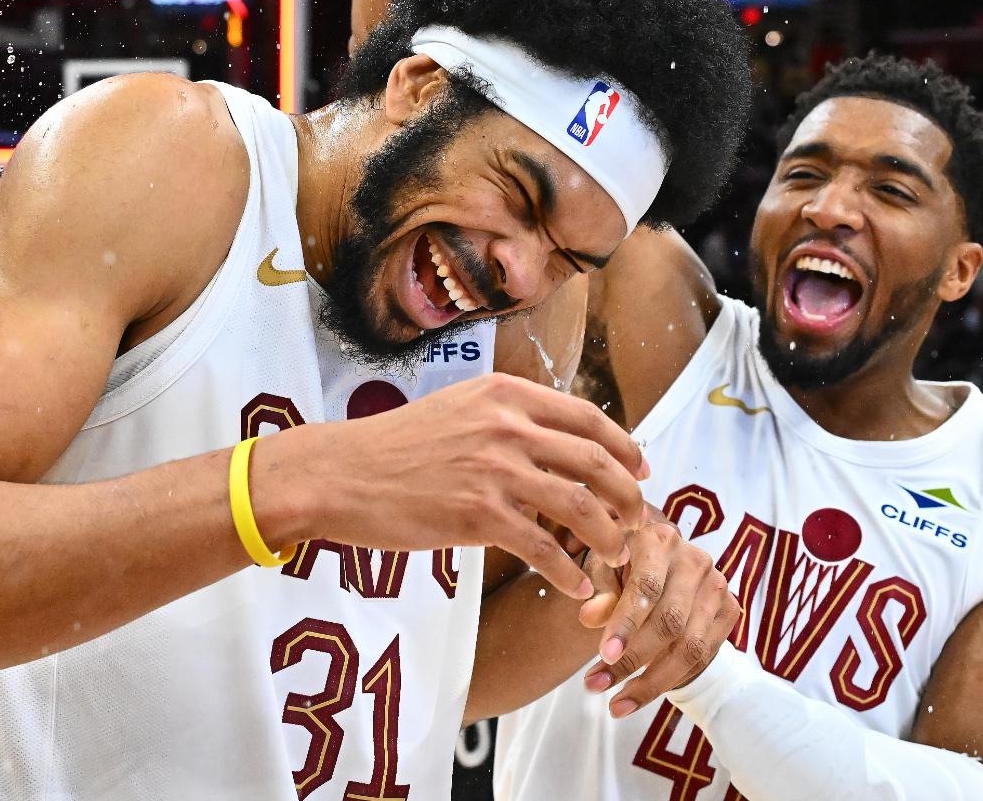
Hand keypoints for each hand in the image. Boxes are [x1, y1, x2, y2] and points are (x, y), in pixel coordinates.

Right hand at [262, 372, 646, 600]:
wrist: (342, 472)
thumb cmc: (394, 446)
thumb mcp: (456, 408)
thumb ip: (504, 417)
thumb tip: (552, 440)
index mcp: (504, 395)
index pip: (587, 416)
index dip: (624, 445)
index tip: (641, 468)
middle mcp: (507, 425)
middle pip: (596, 460)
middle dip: (628, 494)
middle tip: (638, 518)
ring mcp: (495, 470)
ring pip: (581, 506)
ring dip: (609, 536)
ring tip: (616, 556)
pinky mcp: (479, 515)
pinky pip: (544, 549)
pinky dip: (569, 573)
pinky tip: (577, 588)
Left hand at [579, 519, 742, 716]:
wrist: (662, 564)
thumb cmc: (622, 565)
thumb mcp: (603, 571)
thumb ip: (599, 592)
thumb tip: (589, 617)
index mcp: (660, 539)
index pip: (646, 586)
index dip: (625, 623)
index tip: (604, 656)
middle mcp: (695, 560)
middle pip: (670, 621)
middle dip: (633, 660)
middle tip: (596, 685)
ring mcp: (717, 586)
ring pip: (689, 647)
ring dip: (650, 682)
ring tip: (615, 704)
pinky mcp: (729, 611)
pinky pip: (702, 656)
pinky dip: (670, 680)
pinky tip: (639, 694)